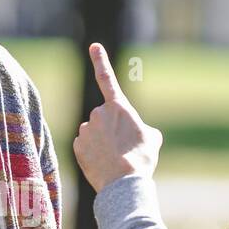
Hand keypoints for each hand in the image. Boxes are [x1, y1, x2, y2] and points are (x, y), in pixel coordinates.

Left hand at [73, 43, 161, 193]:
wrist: (123, 182)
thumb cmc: (141, 159)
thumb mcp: (152, 138)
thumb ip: (141, 127)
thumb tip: (136, 132)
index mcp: (118, 107)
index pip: (107, 79)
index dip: (100, 61)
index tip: (93, 46)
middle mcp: (98, 113)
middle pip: (104, 118)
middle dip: (111, 130)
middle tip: (124, 148)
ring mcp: (85, 130)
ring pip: (93, 133)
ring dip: (102, 142)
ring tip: (114, 158)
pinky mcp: (76, 145)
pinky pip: (85, 146)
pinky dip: (92, 153)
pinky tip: (102, 163)